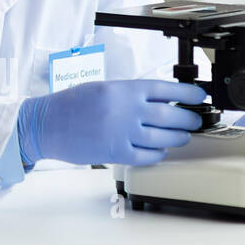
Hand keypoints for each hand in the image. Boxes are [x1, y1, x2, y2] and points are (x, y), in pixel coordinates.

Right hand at [18, 79, 206, 165]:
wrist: (45, 124)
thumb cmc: (69, 105)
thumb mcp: (101, 88)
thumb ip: (128, 94)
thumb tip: (158, 100)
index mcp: (122, 90)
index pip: (166, 89)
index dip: (188, 93)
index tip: (199, 96)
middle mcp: (126, 110)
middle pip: (172, 115)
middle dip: (189, 119)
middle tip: (194, 120)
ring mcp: (123, 133)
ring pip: (165, 138)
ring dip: (177, 138)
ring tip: (180, 136)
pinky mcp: (118, 153)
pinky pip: (150, 156)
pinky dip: (158, 154)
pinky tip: (158, 150)